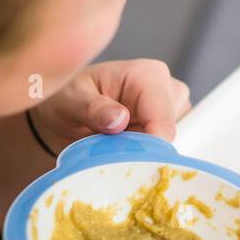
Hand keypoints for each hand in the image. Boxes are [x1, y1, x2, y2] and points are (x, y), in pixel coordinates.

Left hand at [31, 59, 190, 151]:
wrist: (68, 110)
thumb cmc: (68, 97)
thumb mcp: (70, 100)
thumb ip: (92, 109)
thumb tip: (119, 120)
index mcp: (147, 74)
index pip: (162, 120)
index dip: (149, 148)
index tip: (126, 165)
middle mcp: (166, 87)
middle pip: (168, 132)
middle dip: (141, 150)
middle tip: (108, 151)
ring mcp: (171, 106)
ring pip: (168, 142)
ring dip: (141, 152)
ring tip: (111, 145)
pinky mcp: (169, 123)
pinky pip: (165, 147)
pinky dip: (144, 154)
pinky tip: (122, 147)